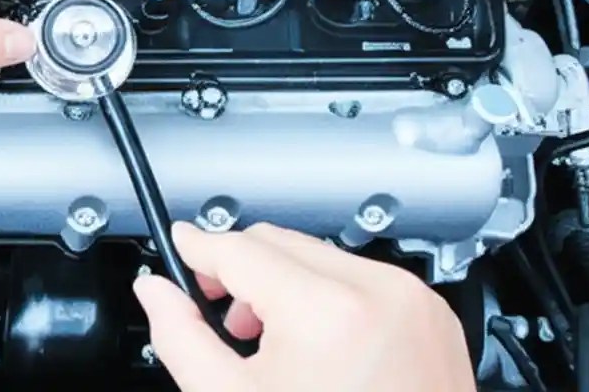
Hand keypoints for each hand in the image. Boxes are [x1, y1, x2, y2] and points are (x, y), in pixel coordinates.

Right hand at [134, 222, 475, 391]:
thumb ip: (181, 337)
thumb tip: (157, 293)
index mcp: (328, 311)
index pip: (238, 248)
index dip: (196, 248)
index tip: (181, 246)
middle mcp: (380, 293)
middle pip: (279, 242)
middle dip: (240, 271)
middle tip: (219, 311)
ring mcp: (414, 303)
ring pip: (320, 255)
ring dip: (283, 283)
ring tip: (270, 339)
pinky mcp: (432, 317)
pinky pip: (362, 280)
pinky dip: (328, 298)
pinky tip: (315, 346)